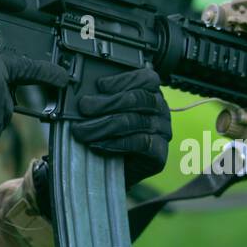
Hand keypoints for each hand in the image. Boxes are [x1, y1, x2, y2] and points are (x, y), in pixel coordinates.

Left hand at [70, 69, 172, 187]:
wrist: (115, 168)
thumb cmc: (110, 133)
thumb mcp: (106, 111)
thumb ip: (101, 98)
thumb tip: (83, 92)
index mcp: (151, 92)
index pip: (145, 78)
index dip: (123, 80)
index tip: (99, 85)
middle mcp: (160, 109)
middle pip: (139, 99)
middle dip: (107, 103)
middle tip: (84, 108)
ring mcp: (163, 130)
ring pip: (136, 121)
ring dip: (104, 125)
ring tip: (83, 130)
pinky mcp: (160, 152)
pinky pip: (141, 143)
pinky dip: (116, 143)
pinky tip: (98, 144)